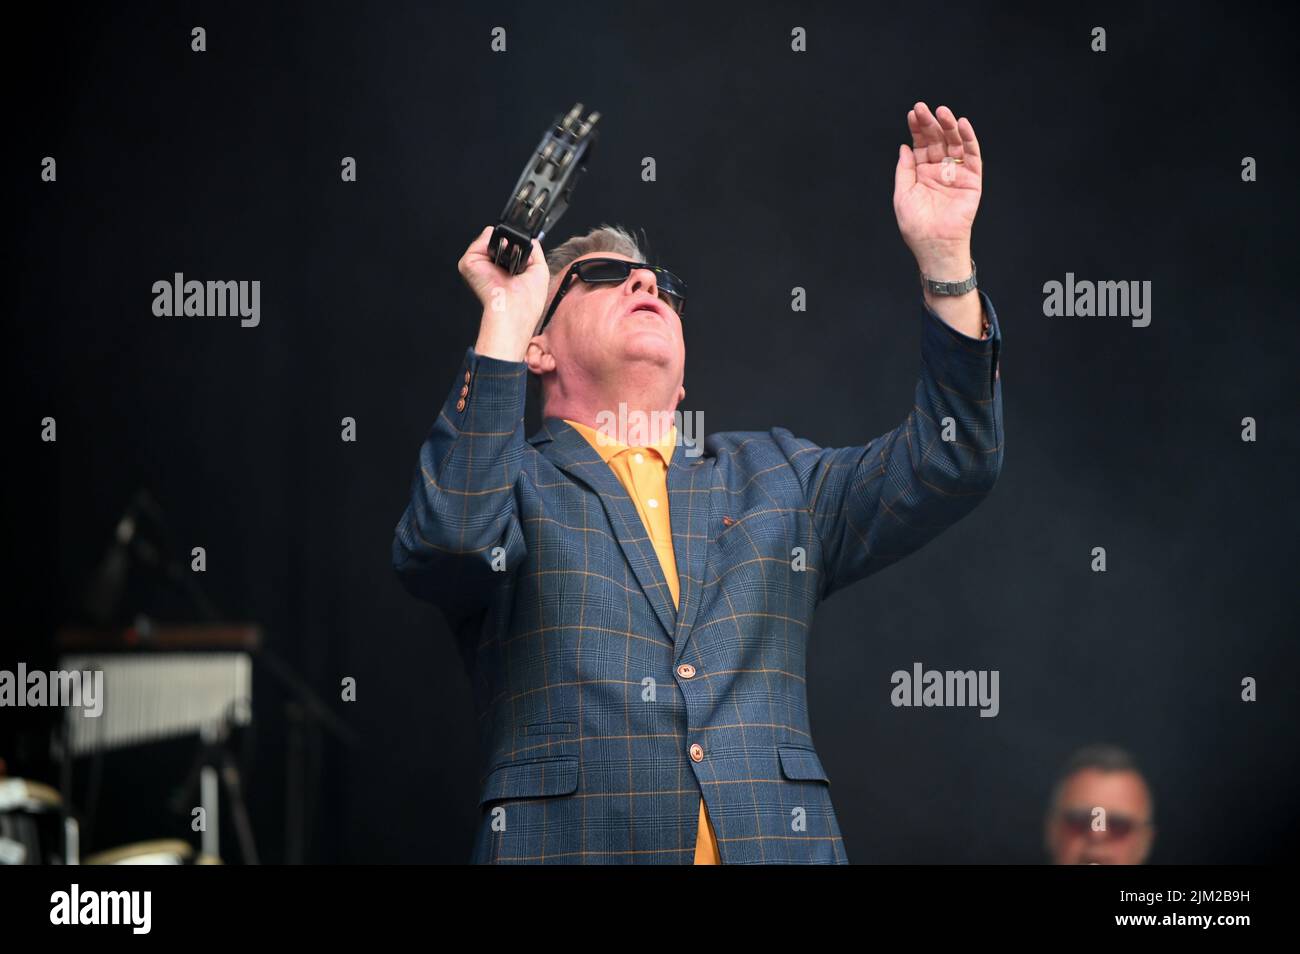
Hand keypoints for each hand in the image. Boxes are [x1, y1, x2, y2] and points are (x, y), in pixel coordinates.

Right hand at [459, 225, 549, 360]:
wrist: (515, 309)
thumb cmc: (526, 302)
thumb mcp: (539, 270)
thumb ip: (534, 250)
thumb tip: (528, 238)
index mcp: (504, 270)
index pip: (507, 247)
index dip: (515, 245)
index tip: (521, 249)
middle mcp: (490, 267)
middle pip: (497, 240)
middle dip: (509, 242)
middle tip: (515, 258)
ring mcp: (479, 264)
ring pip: (489, 238)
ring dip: (503, 243)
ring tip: (508, 262)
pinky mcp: (469, 263)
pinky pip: (481, 240)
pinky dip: (492, 243)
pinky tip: (499, 256)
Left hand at [893, 102, 982, 278]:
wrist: (934, 245)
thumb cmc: (916, 225)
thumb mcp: (902, 194)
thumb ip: (904, 169)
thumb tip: (904, 146)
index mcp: (922, 173)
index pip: (920, 145)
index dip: (917, 129)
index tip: (912, 113)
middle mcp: (939, 170)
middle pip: (936, 140)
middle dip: (930, 124)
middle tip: (923, 108)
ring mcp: (956, 173)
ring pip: (954, 144)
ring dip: (949, 126)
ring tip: (942, 112)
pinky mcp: (972, 180)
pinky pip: (972, 156)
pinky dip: (969, 140)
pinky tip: (962, 125)